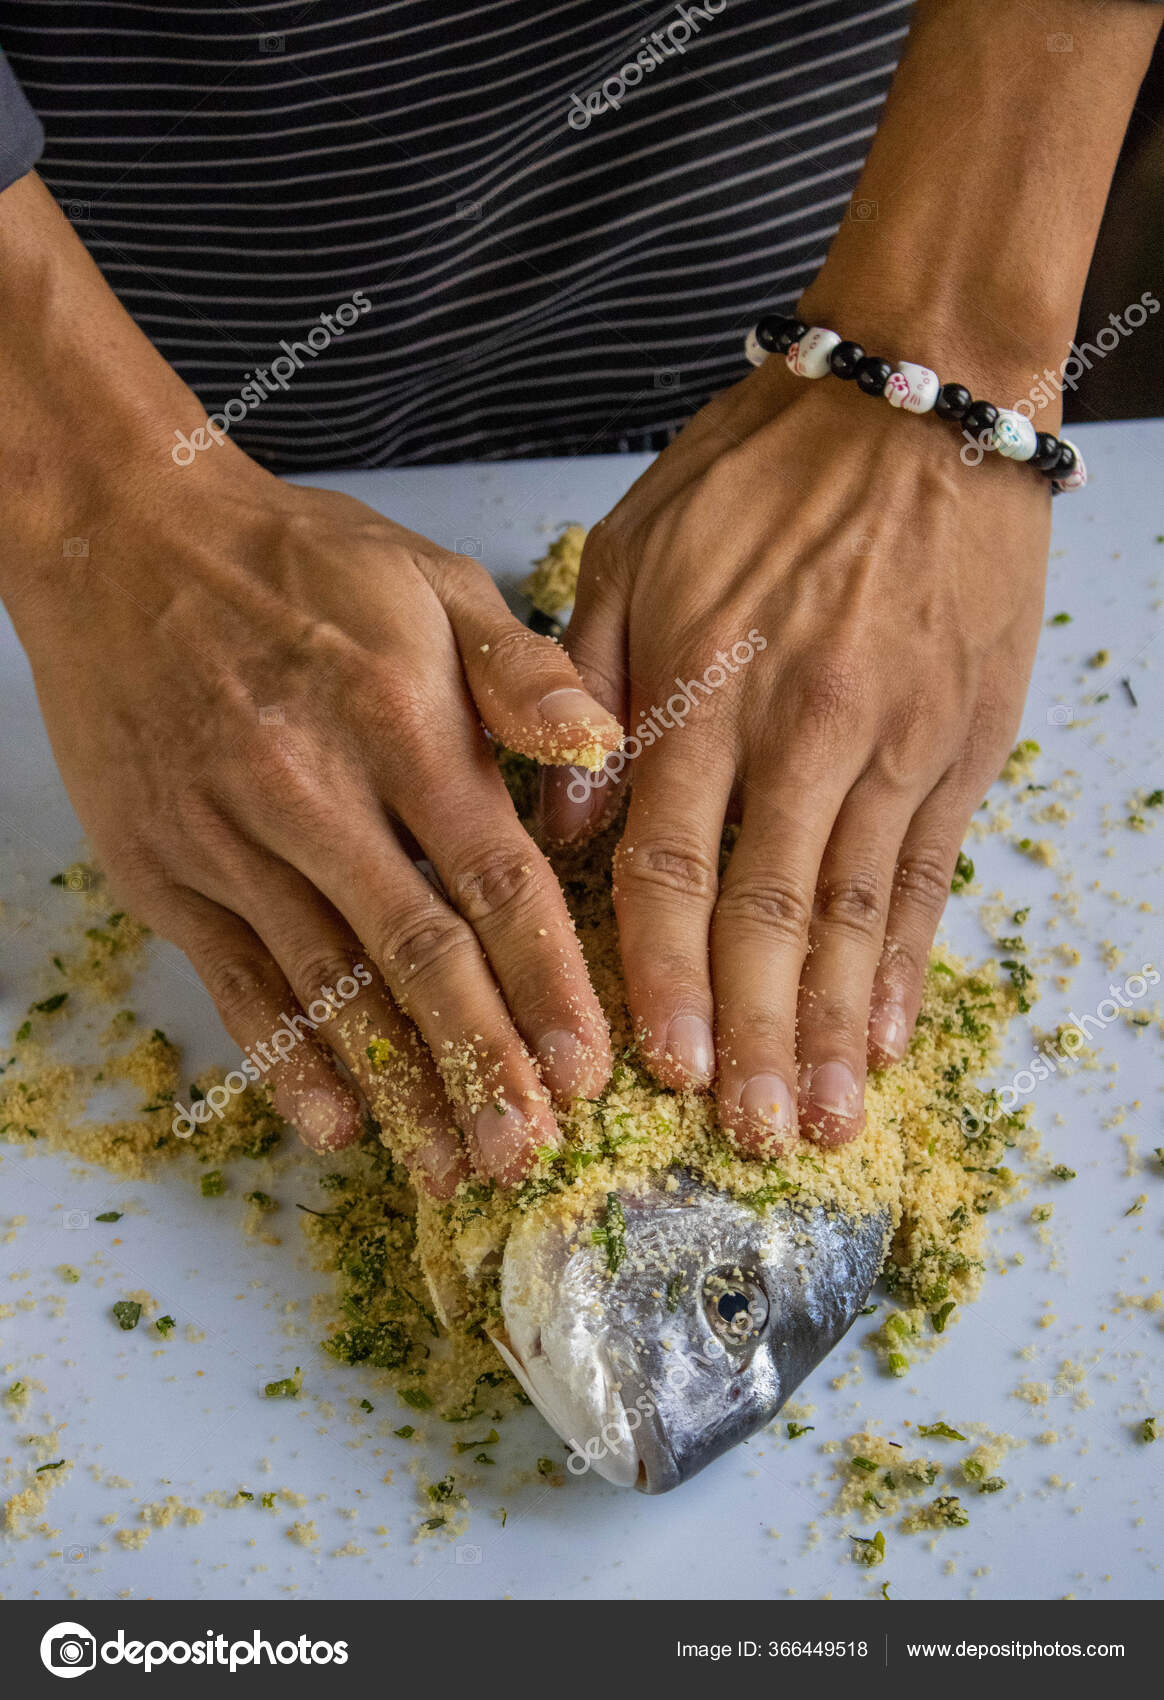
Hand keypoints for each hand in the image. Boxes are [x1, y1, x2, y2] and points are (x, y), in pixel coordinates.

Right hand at [9, 447, 620, 1189]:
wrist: (124, 542)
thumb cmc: (296, 565)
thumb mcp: (429, 578)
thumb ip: (522, 668)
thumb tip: (601, 742)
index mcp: (398, 723)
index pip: (493, 879)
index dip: (545, 982)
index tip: (589, 1067)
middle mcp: (313, 794)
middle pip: (416, 957)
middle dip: (483, 1064)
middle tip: (532, 1153)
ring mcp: (230, 842)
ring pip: (329, 991)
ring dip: (397, 1090)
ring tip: (454, 1168)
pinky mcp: (168, 874)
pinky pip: (236, 986)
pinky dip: (286, 1062)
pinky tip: (336, 1124)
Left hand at [543, 354, 1051, 1150]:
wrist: (916, 399)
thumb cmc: (756, 474)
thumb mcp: (635, 554)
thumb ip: (588, 691)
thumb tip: (564, 830)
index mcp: (706, 685)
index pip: (672, 863)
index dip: (660, 974)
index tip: (655, 1067)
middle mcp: (802, 728)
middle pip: (767, 912)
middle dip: (754, 1034)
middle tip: (746, 1137)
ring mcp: (893, 740)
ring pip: (854, 910)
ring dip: (835, 1025)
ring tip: (826, 1120)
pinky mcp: (962, 741)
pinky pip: (928, 871)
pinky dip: (907, 960)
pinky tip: (890, 1033)